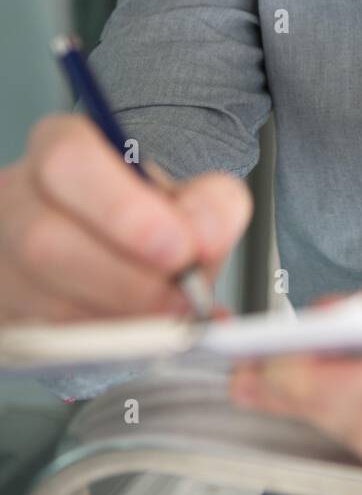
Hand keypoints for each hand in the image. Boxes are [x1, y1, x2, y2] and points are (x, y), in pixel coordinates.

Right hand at [0, 113, 251, 323]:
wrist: (108, 249)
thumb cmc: (139, 217)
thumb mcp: (180, 196)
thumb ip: (207, 206)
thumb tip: (208, 236)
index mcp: (58, 148)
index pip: (69, 160)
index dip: (123, 209)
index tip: (181, 248)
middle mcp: (15, 201)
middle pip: (44, 240)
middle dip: (126, 279)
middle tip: (184, 297)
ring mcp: (2, 262)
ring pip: (44, 301)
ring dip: (123, 319)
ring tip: (174, 319)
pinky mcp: (7, 317)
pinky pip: (52, 342)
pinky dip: (109, 346)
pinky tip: (144, 337)